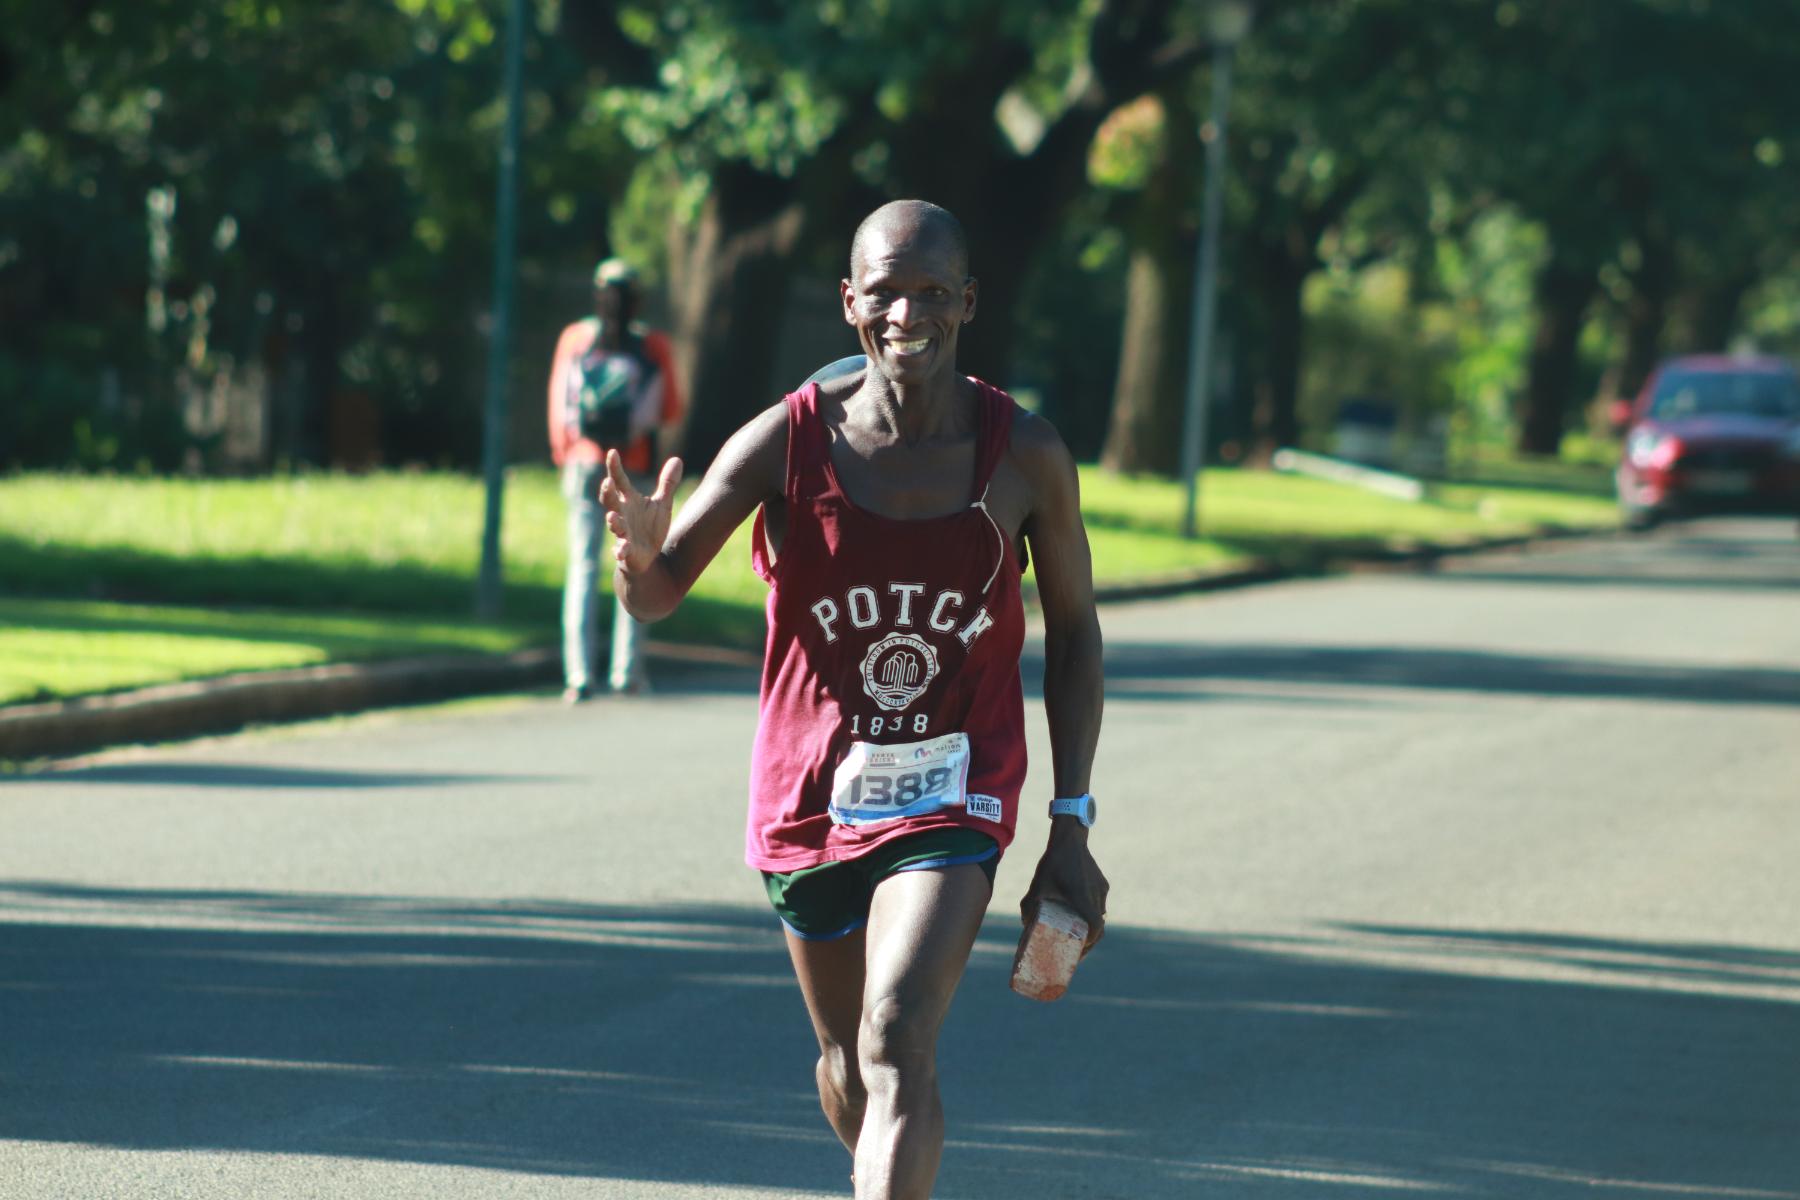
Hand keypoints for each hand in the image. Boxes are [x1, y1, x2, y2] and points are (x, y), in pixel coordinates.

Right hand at [600, 449, 682, 574]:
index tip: (612, 452)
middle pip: (611, 501)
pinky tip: (620, 551)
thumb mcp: (663, 504)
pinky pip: (621, 550)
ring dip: (612, 521)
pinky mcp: (626, 551)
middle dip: (607, 493)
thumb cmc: (651, 527)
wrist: (649, 556)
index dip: (614, 468)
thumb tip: (677, 459)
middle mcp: (622, 514)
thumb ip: (668, 483)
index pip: (620, 481)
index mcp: (629, 500)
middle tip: (607, 482)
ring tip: (611, 517)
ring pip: (614, 525)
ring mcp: (623, 533)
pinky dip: (620, 551)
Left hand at [1020, 826, 1108, 955]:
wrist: (1069, 839)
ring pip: (1100, 914)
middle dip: (1090, 940)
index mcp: (1083, 899)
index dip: (1090, 943)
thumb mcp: (1038, 885)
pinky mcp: (1102, 883)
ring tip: (1079, 932)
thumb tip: (1024, 924)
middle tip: (1078, 949)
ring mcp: (1102, 889)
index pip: (1095, 928)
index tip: (1080, 950)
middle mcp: (1096, 895)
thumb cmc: (1053, 863)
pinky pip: (1100, 902)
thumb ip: (1029, 905)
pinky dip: (1093, 911)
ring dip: (1092, 925)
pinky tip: (1080, 911)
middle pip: (1099, 925)